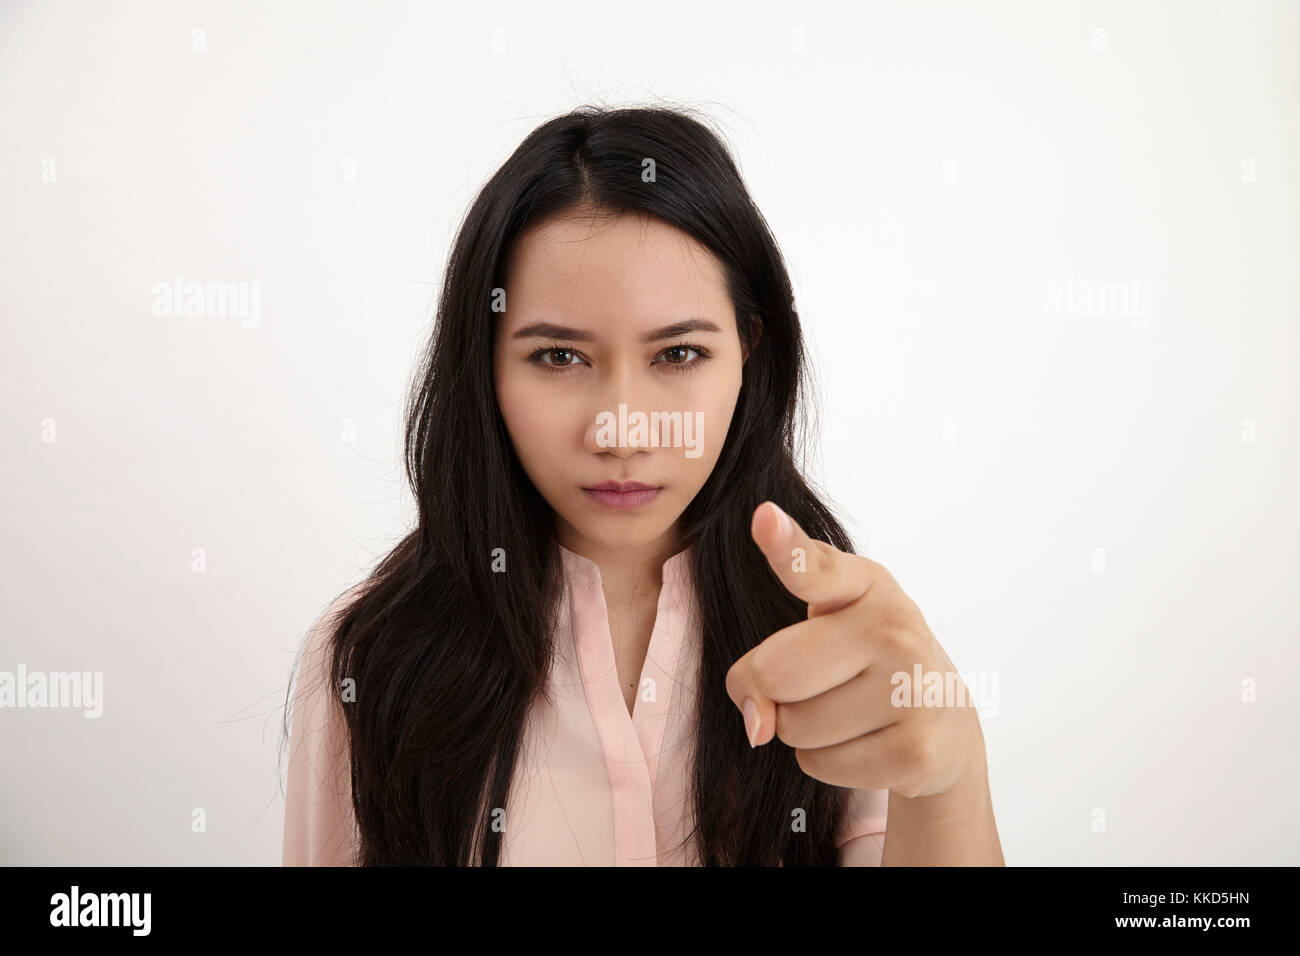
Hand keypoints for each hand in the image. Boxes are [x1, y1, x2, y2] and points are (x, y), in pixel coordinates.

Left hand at [724, 501, 984, 797]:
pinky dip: (827, 762)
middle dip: (772, 690)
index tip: (763, 519)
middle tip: (816, 683)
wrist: (946, 723)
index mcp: (865, 584)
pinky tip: (866, 743)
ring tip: (850, 713)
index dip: (787, 546)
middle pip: (775, 672)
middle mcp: (895, 627)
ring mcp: (912, 689)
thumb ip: (769, 660)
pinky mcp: (917, 750)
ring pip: (793, 726)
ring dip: (804, 731)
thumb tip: (756, 725)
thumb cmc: (865, 663)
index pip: (817, 566)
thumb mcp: (822, 631)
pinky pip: (820, 764)